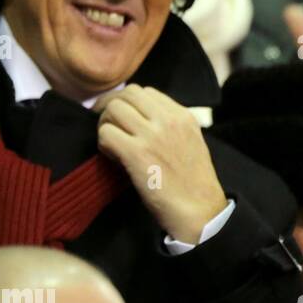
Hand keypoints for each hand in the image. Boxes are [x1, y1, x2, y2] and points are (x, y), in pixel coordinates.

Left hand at [95, 85, 228, 244]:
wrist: (199, 210)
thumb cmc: (191, 181)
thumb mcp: (189, 140)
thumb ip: (167, 124)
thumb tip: (138, 115)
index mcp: (182, 115)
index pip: (144, 92)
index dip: (128, 104)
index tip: (124, 120)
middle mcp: (168, 120)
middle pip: (126, 94)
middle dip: (111, 107)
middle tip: (108, 126)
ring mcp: (152, 135)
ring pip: (113, 109)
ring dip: (105, 124)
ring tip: (111, 143)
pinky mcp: (137, 153)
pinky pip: (106, 133)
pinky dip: (103, 143)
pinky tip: (113, 157)